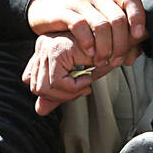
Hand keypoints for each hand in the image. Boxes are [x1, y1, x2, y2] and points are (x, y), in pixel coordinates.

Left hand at [21, 32, 138, 115]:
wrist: (119, 42)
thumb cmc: (101, 57)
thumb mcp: (76, 78)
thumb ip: (57, 93)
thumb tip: (39, 111)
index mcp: (42, 50)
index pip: (33, 83)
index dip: (54, 95)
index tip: (75, 90)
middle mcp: (42, 45)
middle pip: (37, 88)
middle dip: (62, 97)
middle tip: (83, 89)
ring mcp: (48, 46)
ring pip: (46, 88)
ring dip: (70, 93)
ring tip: (86, 83)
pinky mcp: (58, 49)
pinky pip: (60, 82)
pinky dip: (76, 87)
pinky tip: (89, 77)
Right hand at [26, 0, 146, 65]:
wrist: (46, 6)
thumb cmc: (79, 17)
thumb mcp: (100, 21)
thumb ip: (119, 36)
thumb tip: (133, 56)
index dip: (138, 17)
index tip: (138, 36)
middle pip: (117, 18)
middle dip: (121, 44)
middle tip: (117, 60)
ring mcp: (80, 2)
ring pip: (101, 24)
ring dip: (105, 47)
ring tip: (102, 60)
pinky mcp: (64, 11)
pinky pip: (80, 26)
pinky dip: (87, 42)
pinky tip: (89, 52)